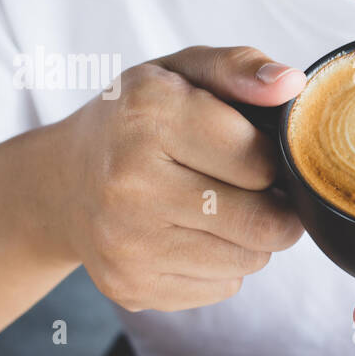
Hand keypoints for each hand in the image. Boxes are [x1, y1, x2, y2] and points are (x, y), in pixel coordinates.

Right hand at [54, 46, 304, 310]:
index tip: (254, 152)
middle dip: (275, 208)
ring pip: (249, 260)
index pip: (261, 162)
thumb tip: (292, 84)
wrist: (62, 182)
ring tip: (219, 209)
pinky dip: (222, 265)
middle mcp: (129, 184)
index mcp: (146, 116)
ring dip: (251, 239)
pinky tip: (190, 236)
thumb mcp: (181, 73)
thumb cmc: (137, 120)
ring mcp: (127, 243)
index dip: (272, 159)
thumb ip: (240, 68)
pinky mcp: (131, 286)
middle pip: (264, 222)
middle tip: (256, 190)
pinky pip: (223, 287)